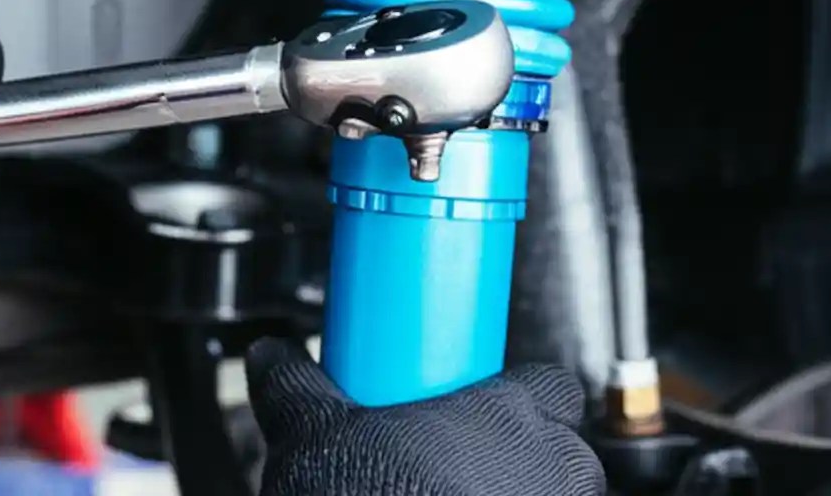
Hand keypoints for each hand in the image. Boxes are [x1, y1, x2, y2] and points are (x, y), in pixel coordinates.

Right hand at [246, 338, 605, 495]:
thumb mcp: (315, 438)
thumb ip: (296, 387)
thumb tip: (272, 357)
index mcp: (512, 415)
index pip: (550, 383)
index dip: (512, 395)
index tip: (470, 408)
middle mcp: (558, 470)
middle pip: (558, 451)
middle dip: (513, 461)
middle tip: (446, 472)